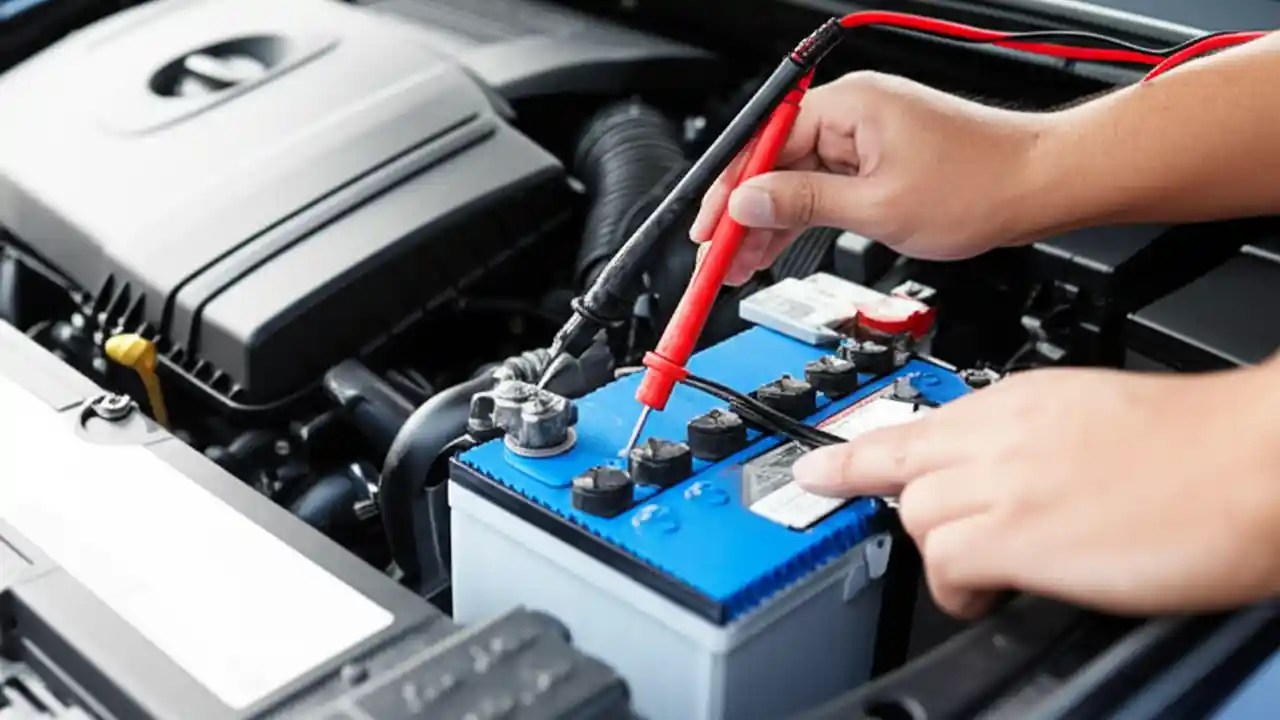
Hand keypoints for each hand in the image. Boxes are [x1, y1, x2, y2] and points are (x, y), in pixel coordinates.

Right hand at [690, 71, 1053, 285]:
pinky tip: (775, 246)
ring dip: (767, 223)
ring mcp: (862, 136)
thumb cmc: (980, 185)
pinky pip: (820, 186)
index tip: (707, 231)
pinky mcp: (874, 159)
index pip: (761, 146)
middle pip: (771, 164)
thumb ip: (804, 204)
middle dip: (741, 216)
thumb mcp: (878, 206)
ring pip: (793, 180)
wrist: (1038, 186)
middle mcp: (851, 112)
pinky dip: (799, 218)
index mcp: (847, 107)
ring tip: (740, 265)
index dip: (726, 194)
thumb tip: (747, 203)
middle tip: (717, 261)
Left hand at [792, 362, 1279, 618]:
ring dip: (945, 552)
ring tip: (994, 570)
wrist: (1253, 463)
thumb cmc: (1200, 447)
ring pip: (915, 515)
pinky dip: (959, 587)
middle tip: (950, 539)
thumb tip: (1014, 474)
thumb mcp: (1095, 417)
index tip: (818, 469)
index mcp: (1019, 400)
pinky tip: (995, 591)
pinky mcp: (1017, 533)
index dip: (856, 455)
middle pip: (901, 473)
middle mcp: (999, 434)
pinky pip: (945, 564)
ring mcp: (1004, 482)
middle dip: (914, 513)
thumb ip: (1035, 440)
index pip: (913, 425)